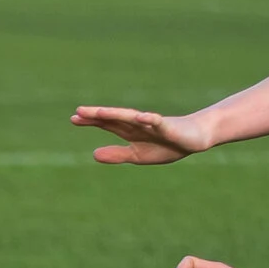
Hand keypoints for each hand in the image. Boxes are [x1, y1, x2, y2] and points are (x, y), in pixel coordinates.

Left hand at [71, 105, 211, 165]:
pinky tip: (140, 117)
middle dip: (97, 116)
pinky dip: (148, 119)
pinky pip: (157, 121)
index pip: (107, 124)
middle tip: (78, 112)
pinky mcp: (168, 126)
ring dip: (115, 114)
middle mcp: (138, 124)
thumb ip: (117, 154)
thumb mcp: (138, 155)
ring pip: (131, 118)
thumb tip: (93, 154)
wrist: (195, 139)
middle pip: (114, 119)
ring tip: (100, 112)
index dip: (91, 121)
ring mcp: (152, 124)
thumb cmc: (166, 145)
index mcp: (130, 131)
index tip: (73, 119)